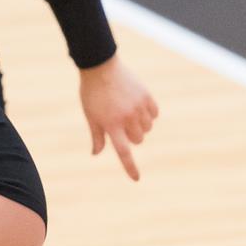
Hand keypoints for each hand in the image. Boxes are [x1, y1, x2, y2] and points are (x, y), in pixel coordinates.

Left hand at [78, 53, 158, 181]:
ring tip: (128, 113)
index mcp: (111, 125)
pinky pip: (155, 114)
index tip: (136, 179)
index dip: (130, 167)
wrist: (101, 67)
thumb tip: (96, 153)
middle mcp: (127, 118)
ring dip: (140, 126)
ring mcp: (138, 106)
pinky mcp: (146, 96)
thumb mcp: (91, 116)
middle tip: (121, 124)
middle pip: (138, 140)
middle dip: (131, 136)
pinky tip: (139, 107)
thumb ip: (97, 136)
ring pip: (147, 128)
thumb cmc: (92, 94)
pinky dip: (149, 115)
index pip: (123, 151)